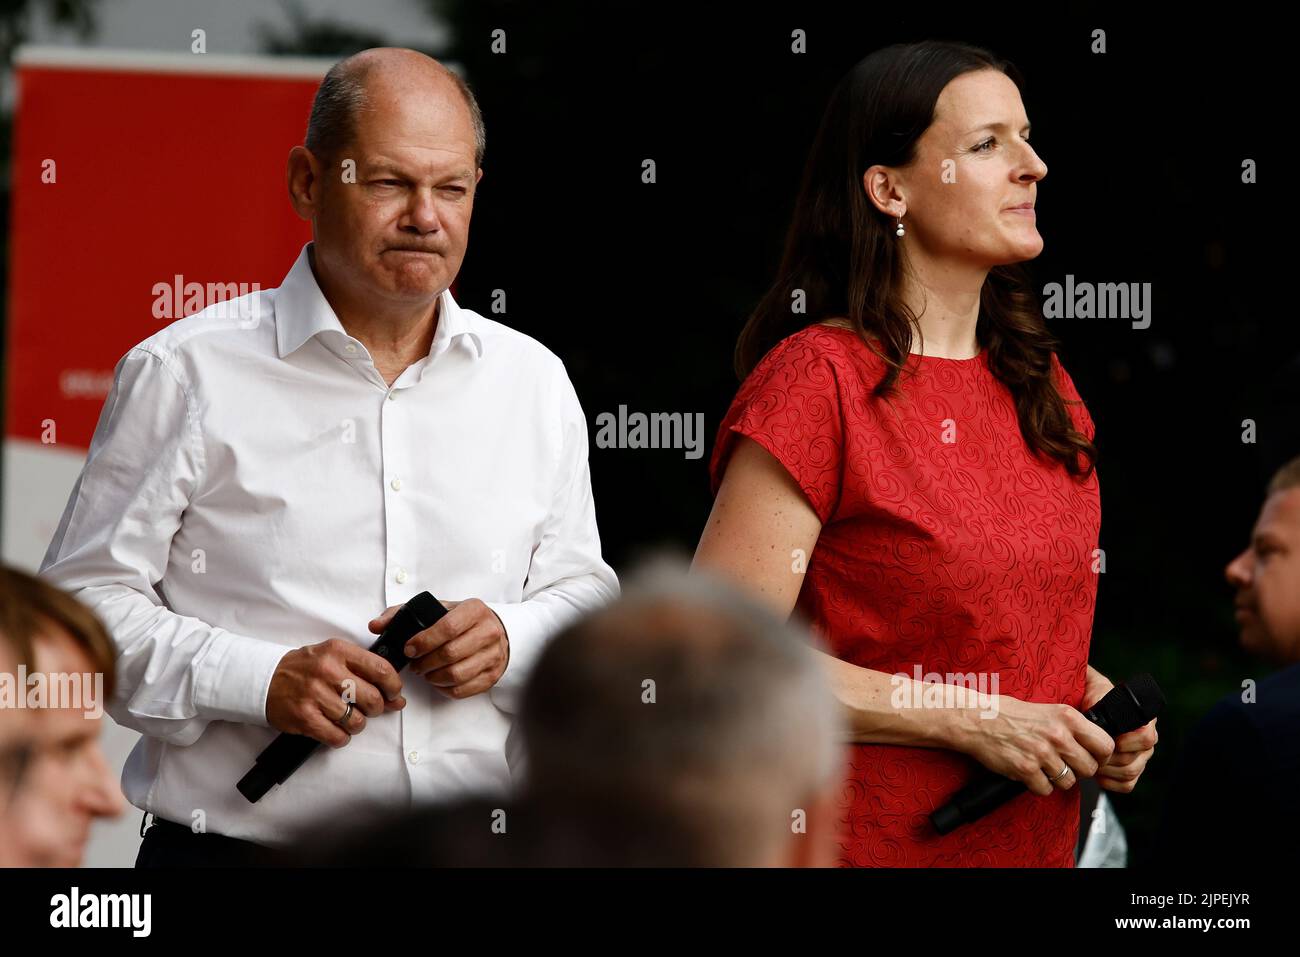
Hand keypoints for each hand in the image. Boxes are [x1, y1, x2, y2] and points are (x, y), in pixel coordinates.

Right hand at [266, 639, 405, 747]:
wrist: (264, 679)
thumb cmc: (304, 668)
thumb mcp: (334, 657)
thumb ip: (365, 672)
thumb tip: (396, 698)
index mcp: (338, 651)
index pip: (381, 669)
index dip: (393, 686)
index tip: (393, 694)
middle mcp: (328, 670)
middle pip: (372, 699)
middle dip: (375, 709)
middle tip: (366, 708)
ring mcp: (315, 694)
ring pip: (357, 721)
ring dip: (356, 724)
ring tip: (345, 717)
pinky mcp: (305, 717)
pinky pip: (337, 737)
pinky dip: (341, 737)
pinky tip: (334, 729)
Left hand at [368, 598, 509, 698]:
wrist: (496, 630)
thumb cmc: (461, 620)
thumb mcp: (438, 609)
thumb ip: (403, 614)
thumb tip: (376, 626)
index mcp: (474, 610)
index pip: (448, 628)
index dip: (424, 641)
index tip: (409, 649)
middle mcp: (488, 632)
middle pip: (451, 653)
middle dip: (425, 662)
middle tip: (415, 664)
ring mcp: (493, 655)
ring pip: (456, 674)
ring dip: (433, 677)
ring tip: (426, 672)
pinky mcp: (492, 675)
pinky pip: (464, 689)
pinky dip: (445, 689)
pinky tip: (438, 680)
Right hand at [953, 694, 1115, 795]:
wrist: (975, 718)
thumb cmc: (1008, 713)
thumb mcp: (1047, 709)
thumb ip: (1070, 725)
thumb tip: (1092, 744)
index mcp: (1067, 717)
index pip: (1105, 745)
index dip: (1101, 756)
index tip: (1092, 758)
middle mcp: (1058, 735)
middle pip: (1089, 768)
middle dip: (1079, 771)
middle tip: (1064, 765)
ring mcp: (1042, 753)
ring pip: (1068, 782)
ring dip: (1057, 780)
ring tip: (1042, 767)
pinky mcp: (1025, 769)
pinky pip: (1045, 790)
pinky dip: (1038, 785)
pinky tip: (1028, 772)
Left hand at [1082, 665, 1157, 793]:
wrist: (1083, 709)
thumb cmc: (1091, 696)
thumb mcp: (1093, 689)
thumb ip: (1097, 694)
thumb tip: (1096, 707)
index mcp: (1143, 720)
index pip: (1146, 737)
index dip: (1127, 742)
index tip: (1108, 740)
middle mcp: (1146, 740)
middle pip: (1135, 759)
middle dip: (1109, 758)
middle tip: (1089, 752)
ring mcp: (1140, 757)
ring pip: (1130, 773)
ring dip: (1107, 770)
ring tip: (1089, 760)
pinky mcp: (1130, 771)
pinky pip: (1126, 785)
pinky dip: (1109, 781)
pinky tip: (1096, 772)